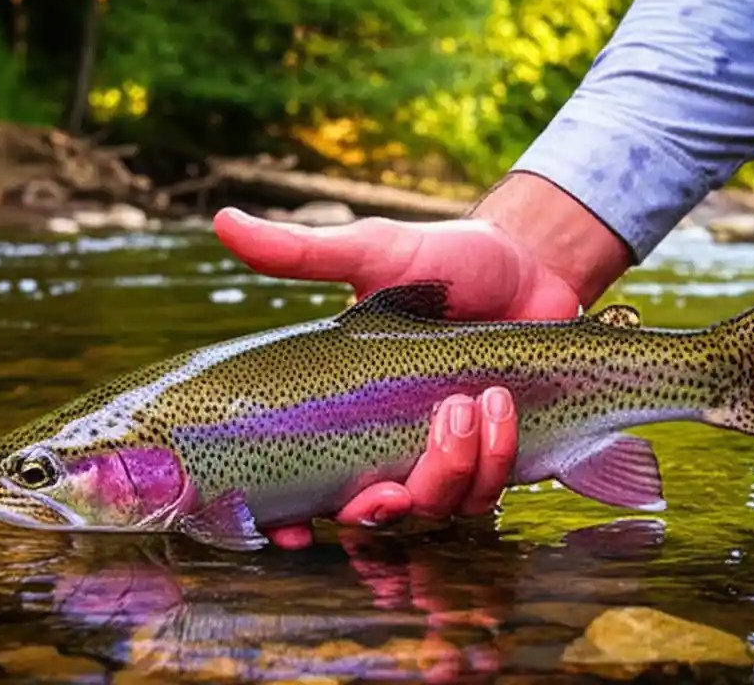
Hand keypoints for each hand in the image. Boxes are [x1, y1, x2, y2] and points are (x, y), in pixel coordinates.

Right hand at [213, 172, 631, 546]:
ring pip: (435, 506)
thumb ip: (302, 252)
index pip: (305, 480)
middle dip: (378, 512)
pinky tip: (499, 404)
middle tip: (392, 488)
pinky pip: (488, 490)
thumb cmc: (446, 258)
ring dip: (449, 468)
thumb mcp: (374, 252)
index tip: (290, 532)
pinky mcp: (498, 455)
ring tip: (466, 403)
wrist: (531, 260)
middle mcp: (391, 440)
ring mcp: (446, 453)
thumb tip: (223, 222)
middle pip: (371, 512)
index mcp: (346, 406)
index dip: (288, 519)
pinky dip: (494, 457)